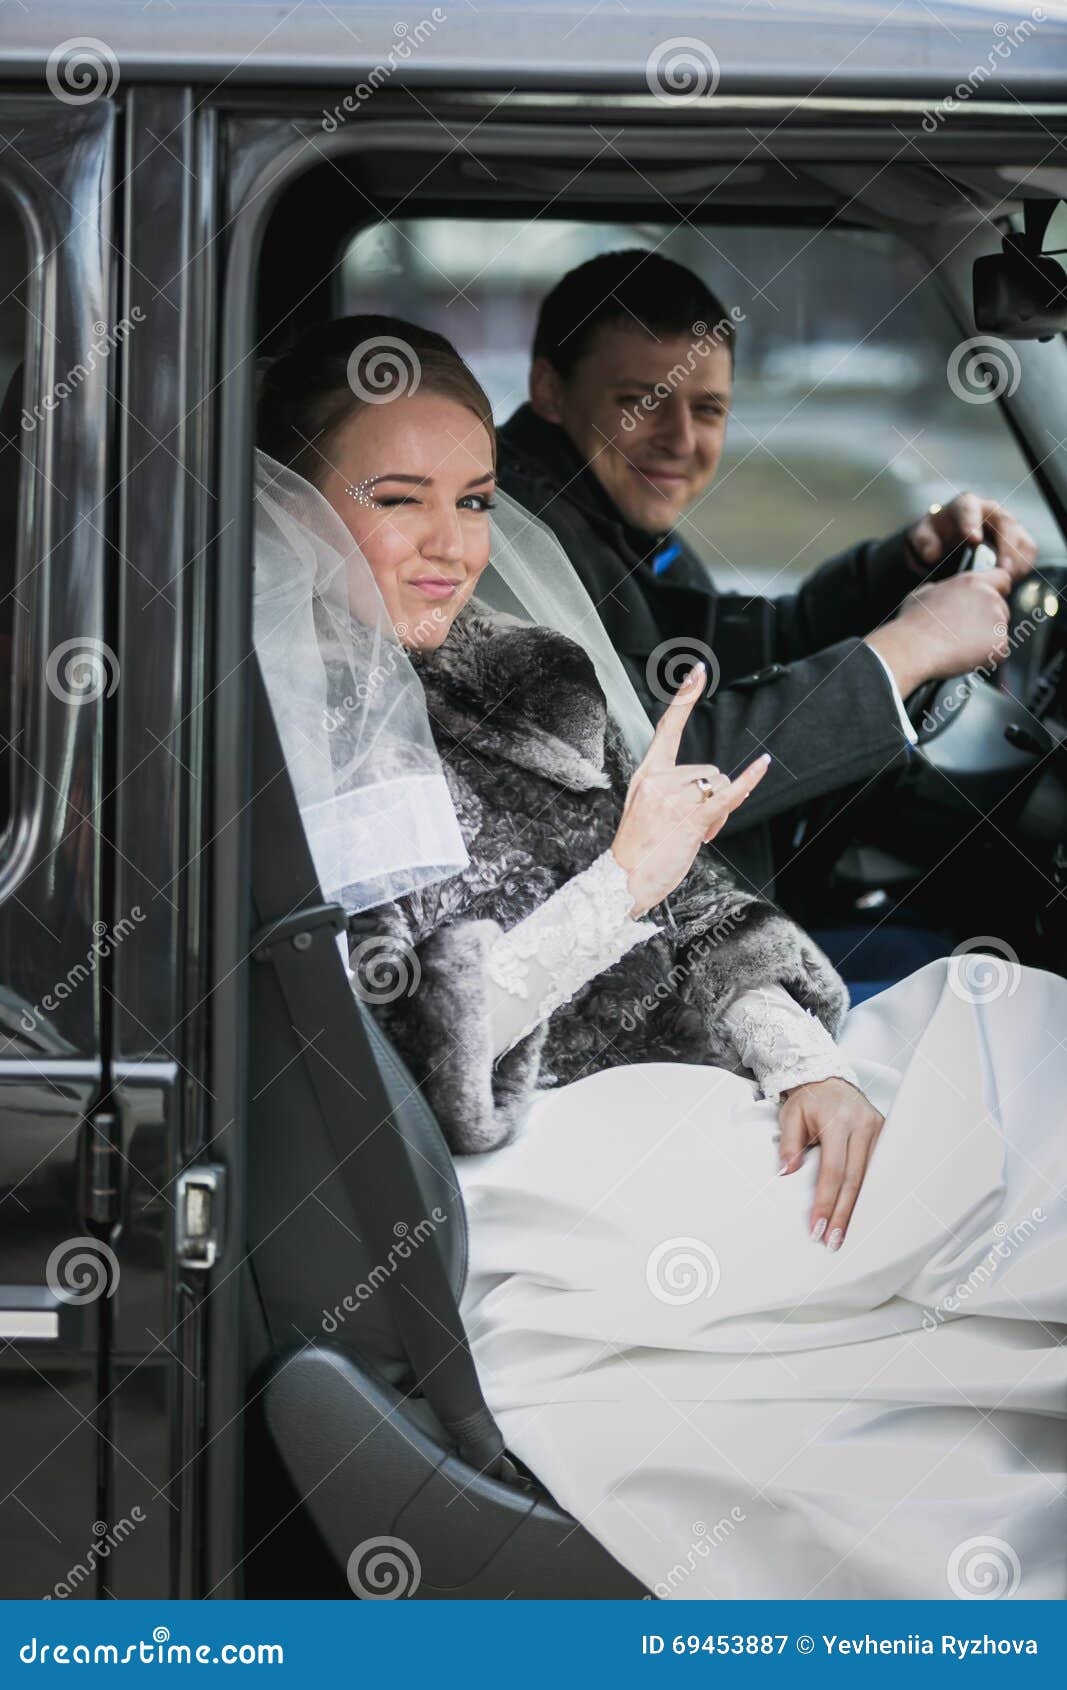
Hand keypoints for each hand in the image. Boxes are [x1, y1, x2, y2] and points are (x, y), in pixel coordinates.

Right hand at [611, 662, 770, 918]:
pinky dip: (749, 781)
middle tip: (692, 827)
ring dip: (717, 812)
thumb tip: (709, 790)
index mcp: (647, 774)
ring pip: (718, 787)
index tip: (697, 673)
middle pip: (708, 770)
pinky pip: (728, 795)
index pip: (667, 729)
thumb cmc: (638, 850)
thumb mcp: (647, 809)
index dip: (683, 699)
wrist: (622, 880)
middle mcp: (659, 779)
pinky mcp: (690, 817)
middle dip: (710, 797)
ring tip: (694, 835)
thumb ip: (672, 791)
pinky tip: (763, 764)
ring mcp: (674, 797)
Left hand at [778, 1076, 884, 1250]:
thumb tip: (787, 1172)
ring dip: (857, 1208)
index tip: (817, 1226)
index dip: (826, 1201)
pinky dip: (868, 1193)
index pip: (833, 1171)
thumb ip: (788, 1144)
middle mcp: (862, 1125)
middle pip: (855, 1180)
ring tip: (845, 1233)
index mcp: (838, 1121)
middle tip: (833, 1240)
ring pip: (869, 1178)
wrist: (828, 1080)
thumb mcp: (790, 1116)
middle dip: (842, 1213)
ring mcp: (878, 1129)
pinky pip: (877, 1169)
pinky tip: (861, 1211)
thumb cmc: (808, 1100)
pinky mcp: (885, 1134)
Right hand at [864, 568, 1013, 695]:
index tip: (991, 599)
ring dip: (985, 639)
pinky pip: (998, 652)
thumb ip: (943, 589)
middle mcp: (989, 598)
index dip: (997, 590)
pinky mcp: (1000, 644)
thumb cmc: (913, 624)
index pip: (1002, 578)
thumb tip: (944, 593)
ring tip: (959, 645)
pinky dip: (985, 658)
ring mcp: (997, 621)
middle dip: (987, 620)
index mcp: (972, 582)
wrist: (914, 649)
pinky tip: (964, 656)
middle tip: (964, 632)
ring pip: (999, 631)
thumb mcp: (923, 594)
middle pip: (1001, 608)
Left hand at [907, 493, 1036, 583]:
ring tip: (1006, 580)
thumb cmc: (935, 536)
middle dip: (1006, 547)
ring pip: (1021, 538)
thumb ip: (924, 543)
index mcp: (965, 505)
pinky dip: (1022, 566)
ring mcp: (1007, 525)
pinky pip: (1027, 551)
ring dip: (1017, 560)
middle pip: (1005, 523)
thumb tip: (932, 554)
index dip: (972, 523)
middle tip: (1001, 570)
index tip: (973, 540)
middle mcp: (990, 511)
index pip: (969, 509)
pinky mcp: (1017, 539)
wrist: (947, 540)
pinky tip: (1011, 580)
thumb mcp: (923, 536)